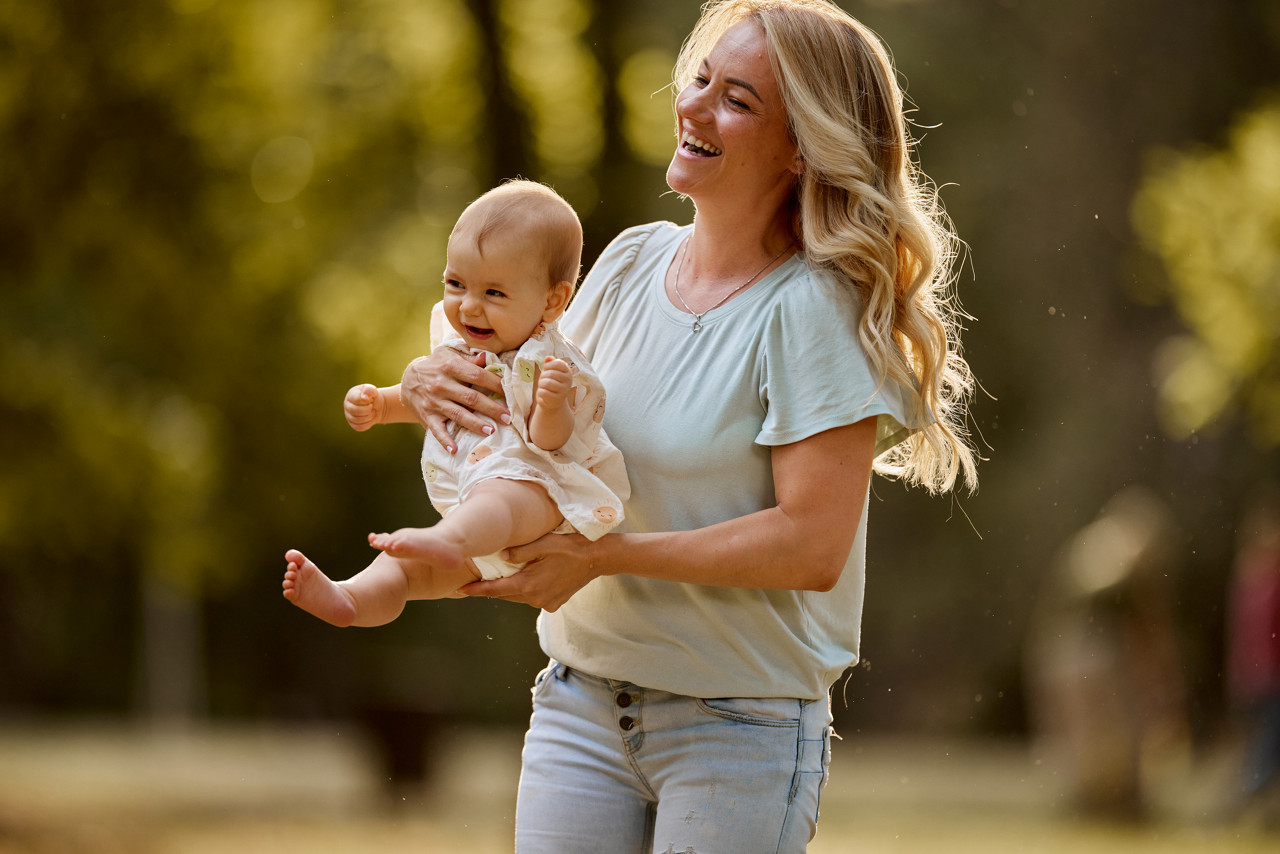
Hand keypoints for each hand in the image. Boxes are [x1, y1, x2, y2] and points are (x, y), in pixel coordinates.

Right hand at [344, 383, 382, 431]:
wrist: (376, 406)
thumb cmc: (372, 396)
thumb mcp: (372, 390)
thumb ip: (369, 390)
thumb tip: (364, 398)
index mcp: (350, 396)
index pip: (356, 400)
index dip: (366, 401)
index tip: (370, 399)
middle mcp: (347, 406)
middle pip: (355, 411)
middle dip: (367, 409)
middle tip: (372, 406)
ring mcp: (349, 416)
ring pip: (357, 420)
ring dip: (369, 416)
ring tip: (371, 411)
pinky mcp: (353, 424)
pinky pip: (359, 427)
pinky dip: (368, 424)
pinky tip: (370, 418)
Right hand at [401, 349, 509, 453]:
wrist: (408, 379)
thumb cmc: (437, 366)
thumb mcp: (450, 354)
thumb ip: (469, 357)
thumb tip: (488, 357)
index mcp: (450, 366)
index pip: (477, 375)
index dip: (495, 385)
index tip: (510, 393)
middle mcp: (441, 384)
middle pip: (471, 398)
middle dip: (491, 408)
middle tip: (507, 417)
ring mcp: (434, 401)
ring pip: (458, 414)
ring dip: (475, 424)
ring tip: (491, 431)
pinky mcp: (427, 416)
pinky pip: (437, 430)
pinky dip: (445, 441)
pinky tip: (455, 450)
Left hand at [460, 532, 599, 611]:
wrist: (600, 558)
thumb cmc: (572, 546)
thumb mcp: (544, 543)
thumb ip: (520, 551)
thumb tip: (501, 556)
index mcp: (529, 584)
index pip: (495, 590)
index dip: (476, 590)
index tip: (459, 590)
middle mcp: (535, 598)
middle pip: (506, 594)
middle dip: (492, 587)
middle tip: (476, 578)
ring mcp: (546, 603)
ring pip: (519, 596)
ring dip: (511, 587)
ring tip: (502, 575)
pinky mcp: (554, 603)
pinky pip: (533, 598)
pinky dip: (527, 589)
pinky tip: (529, 576)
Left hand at [535, 357, 571, 409]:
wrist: (553, 401)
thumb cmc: (551, 383)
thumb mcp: (550, 372)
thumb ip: (550, 363)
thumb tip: (547, 358)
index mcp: (568, 372)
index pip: (558, 363)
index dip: (548, 365)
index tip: (546, 370)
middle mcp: (569, 381)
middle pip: (550, 373)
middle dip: (542, 376)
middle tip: (543, 380)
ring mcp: (564, 390)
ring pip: (546, 383)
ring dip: (541, 384)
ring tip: (543, 386)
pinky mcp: (557, 399)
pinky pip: (543, 392)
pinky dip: (540, 392)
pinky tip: (543, 394)